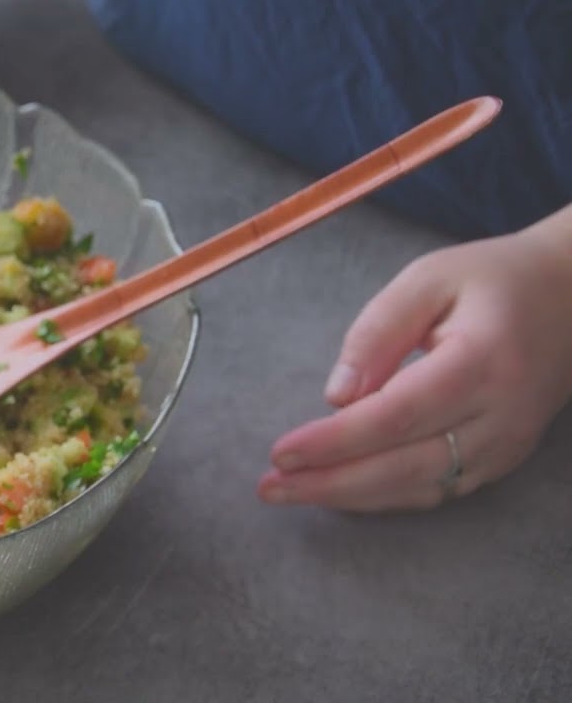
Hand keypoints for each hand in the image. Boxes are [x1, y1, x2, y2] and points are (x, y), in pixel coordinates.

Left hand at [259, 207, 571, 510]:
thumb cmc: (492, 280)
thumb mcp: (427, 280)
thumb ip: (377, 332)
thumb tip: (336, 397)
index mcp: (482, 362)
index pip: (396, 416)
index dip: (335, 441)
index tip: (281, 452)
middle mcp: (501, 414)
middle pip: (404, 466)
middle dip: (330, 483)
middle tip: (269, 488)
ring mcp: (507, 444)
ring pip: (420, 488)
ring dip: (350, 497)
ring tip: (288, 493)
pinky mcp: (504, 459)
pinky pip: (438, 490)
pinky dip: (384, 496)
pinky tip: (338, 491)